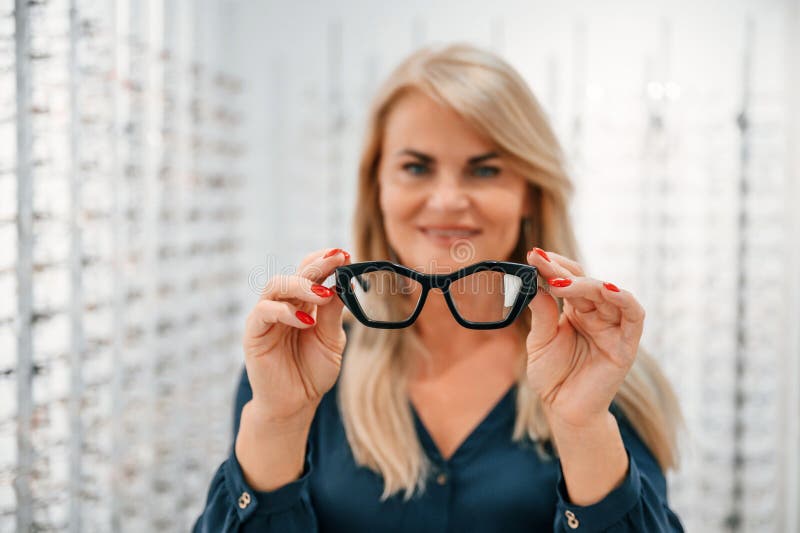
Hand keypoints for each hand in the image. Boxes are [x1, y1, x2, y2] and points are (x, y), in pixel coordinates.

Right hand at [242, 247, 349, 421]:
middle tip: (337, 258)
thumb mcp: (331, 341)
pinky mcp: (254, 333)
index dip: (325, 260)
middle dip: (318, 264)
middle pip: (296, 273)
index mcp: (304, 303)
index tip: (345, 254)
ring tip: (324, 294)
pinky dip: (285, 311)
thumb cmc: (312, 372)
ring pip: (277, 285)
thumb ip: (334, 314)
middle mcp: (284, 304)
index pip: (310, 272)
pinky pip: (264, 311)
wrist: (295, 404)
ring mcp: (267, 317)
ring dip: (302, 285)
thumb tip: (343, 285)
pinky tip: (306, 321)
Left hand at [524, 247, 644, 427]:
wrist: (564, 410)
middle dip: (564, 272)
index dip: (553, 266)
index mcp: (576, 311)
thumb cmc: (553, 376)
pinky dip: (625, 300)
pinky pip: (634, 316)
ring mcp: (613, 328)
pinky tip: (608, 289)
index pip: (569, 279)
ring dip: (589, 283)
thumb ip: (542, 314)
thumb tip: (535, 284)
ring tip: (563, 282)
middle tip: (542, 264)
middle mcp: (596, 314)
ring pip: (609, 294)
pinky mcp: (626, 344)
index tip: (534, 254)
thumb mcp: (540, 342)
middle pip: (586, 283)